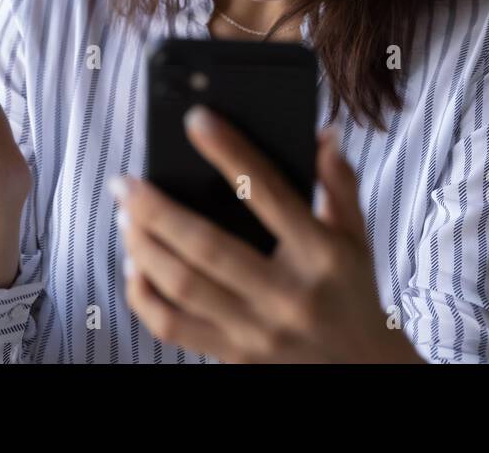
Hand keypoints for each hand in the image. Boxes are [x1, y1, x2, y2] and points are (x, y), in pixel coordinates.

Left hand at [112, 106, 424, 362]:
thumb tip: (322, 135)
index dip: (230, 152)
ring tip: (125, 217)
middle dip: (156, 209)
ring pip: (181, 286)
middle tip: (125, 182)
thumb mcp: (357, 236)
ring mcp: (257, 330)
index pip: (268, 193)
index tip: (196, 120)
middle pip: (206, 245)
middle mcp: (286, 294)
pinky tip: (135, 268)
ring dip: (143, 247)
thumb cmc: (353, 293)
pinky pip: (173, 327)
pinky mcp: (235, 356)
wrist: (362, 369)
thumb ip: (340, 183)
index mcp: (320, 254)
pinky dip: (143, 296)